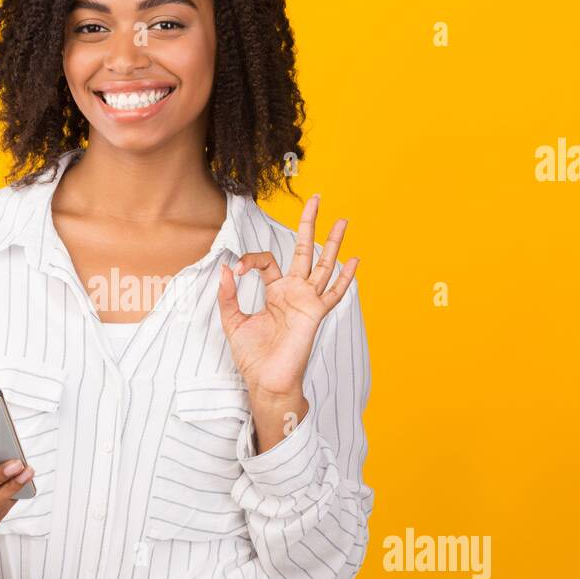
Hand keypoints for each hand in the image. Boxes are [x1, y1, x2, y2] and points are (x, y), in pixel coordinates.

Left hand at [216, 192, 358, 399]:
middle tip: (315, 198)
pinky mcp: (315, 313)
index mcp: (274, 292)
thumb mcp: (233, 321)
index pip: (266, 261)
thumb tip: (226, 269)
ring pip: (323, 265)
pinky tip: (354, 261)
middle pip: (303, 250)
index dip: (250, 260)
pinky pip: (333, 293)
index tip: (237, 270)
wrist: (266, 380)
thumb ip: (229, 295)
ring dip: (333, 242)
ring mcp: (306, 301)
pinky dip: (344, 278)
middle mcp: (293, 292)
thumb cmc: (252, 356)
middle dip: (308, 224)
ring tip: (343, 220)